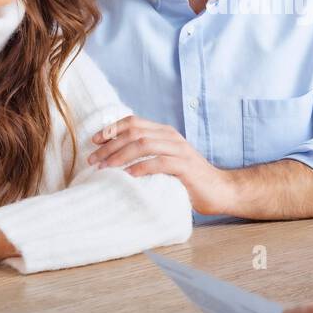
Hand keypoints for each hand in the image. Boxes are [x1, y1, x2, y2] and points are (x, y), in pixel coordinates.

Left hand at [88, 115, 237, 214]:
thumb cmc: (187, 180)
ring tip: (106, 168)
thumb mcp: (164, 162)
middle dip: (110, 145)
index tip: (93, 142)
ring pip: (144, 144)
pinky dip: (141, 168)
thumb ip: (146, 156)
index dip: (111, 129)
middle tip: (93, 160)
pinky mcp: (186, 167)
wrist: (219, 191)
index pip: (133, 122)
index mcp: (164, 133)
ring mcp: (180, 151)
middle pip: (135, 132)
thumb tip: (112, 159)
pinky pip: (160, 162)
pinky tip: (129, 176)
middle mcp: (171, 137)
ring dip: (121, 155)